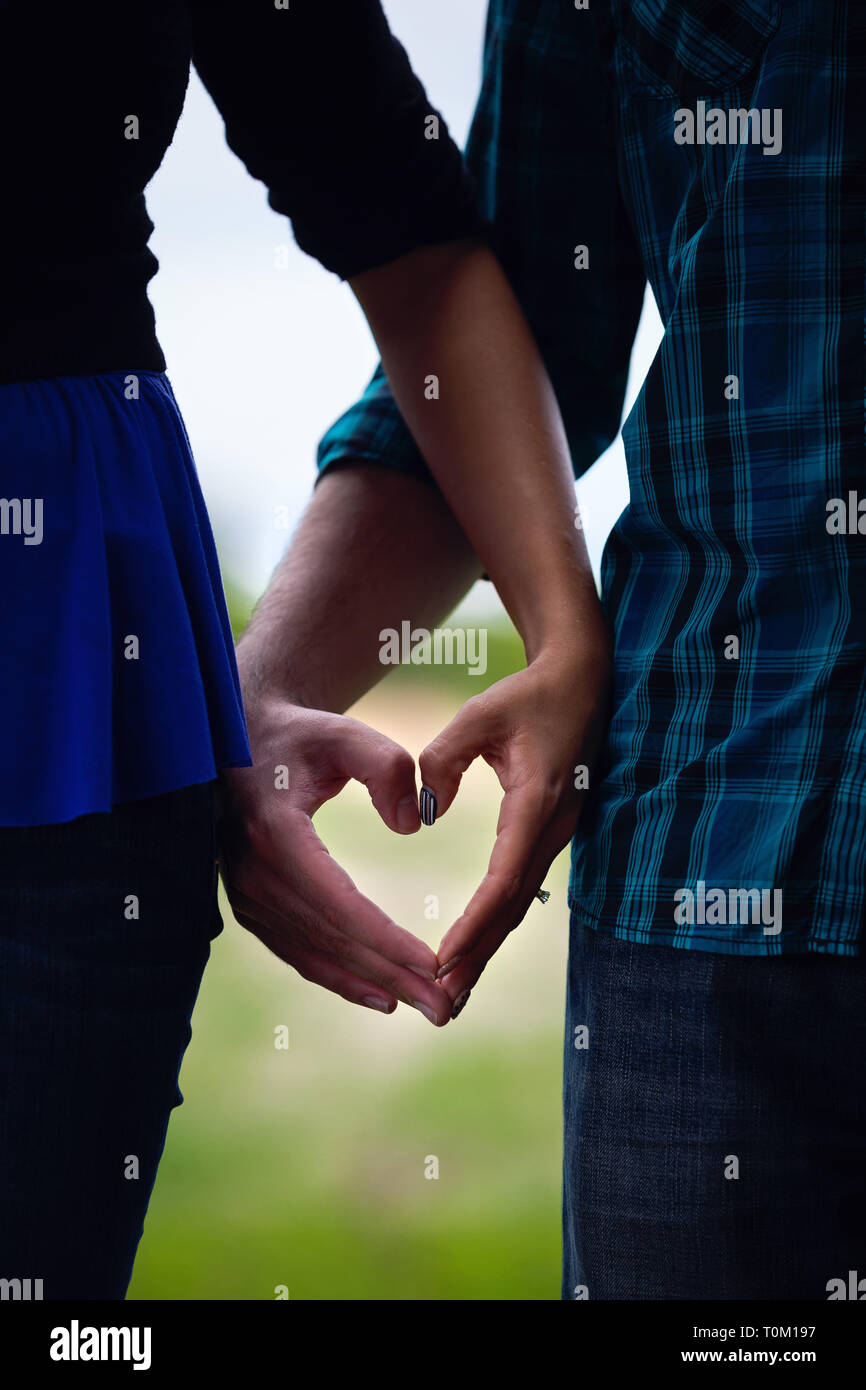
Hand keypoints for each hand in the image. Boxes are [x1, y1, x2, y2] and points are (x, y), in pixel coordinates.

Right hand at [217, 697, 451, 1025]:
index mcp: (274, 833)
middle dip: (393, 976)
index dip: (386, 939)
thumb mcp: (346, 732)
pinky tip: (381, 997)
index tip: (434, 963)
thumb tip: (413, 824)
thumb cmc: (303, 736)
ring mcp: (246, 895)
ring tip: (427, 1007)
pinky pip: (298, 953)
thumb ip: (387, 765)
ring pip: (316, 954)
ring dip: (373, 985)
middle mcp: (253, 873)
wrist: (245, 741)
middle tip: (446, 1007)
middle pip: (332, 939)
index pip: (337, 902)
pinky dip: (340, 979)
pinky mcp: (251, 907)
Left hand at [420, 649, 611, 1015]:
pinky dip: (496, 924)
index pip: (503, 878)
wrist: (583, 681)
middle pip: (513, 907)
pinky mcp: (550, 834)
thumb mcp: (479, 714)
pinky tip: (474, 951)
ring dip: (487, 949)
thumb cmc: (527, 694)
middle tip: (441, 1005)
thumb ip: (443, 758)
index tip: (442, 959)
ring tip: (453, 996)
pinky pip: (521, 889)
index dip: (474, 923)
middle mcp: (552, 828)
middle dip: (478, 957)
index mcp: (537, 801)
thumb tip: (425, 811)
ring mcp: (557, 834)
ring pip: (519, 904)